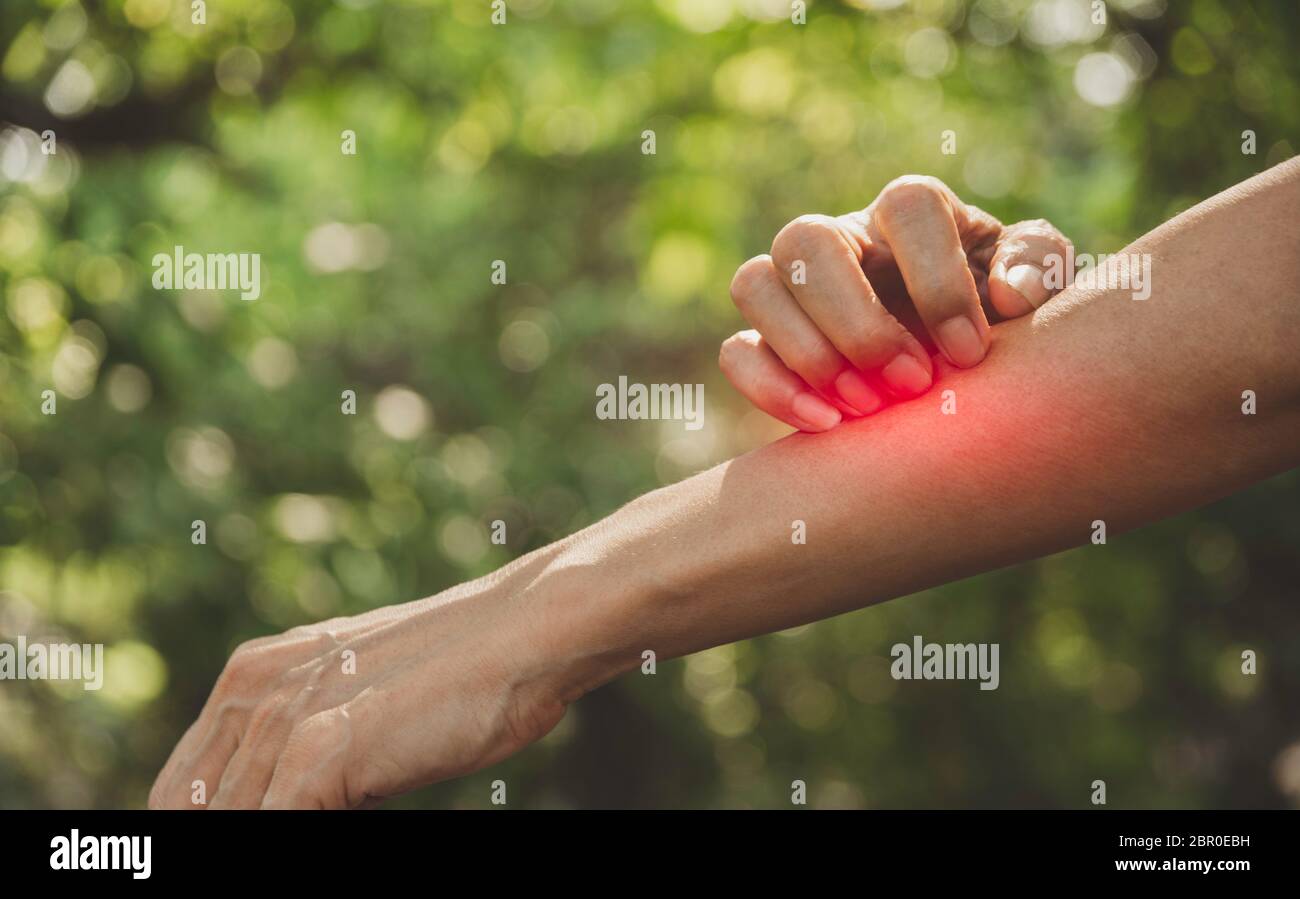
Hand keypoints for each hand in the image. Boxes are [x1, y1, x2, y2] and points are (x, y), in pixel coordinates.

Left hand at [149, 562, 571, 808]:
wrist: (522, 638)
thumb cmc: (461, 677)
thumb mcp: (358, 702)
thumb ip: (305, 741)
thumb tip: (283, 798)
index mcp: (249, 676)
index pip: (181, 792)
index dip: (200, 823)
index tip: (239, 831)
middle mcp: (251, 692)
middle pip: (194, 811)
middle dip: (222, 837)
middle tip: (310, 817)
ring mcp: (282, 721)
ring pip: (230, 823)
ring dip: (261, 838)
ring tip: (333, 814)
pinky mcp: (318, 753)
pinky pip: (275, 829)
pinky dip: (306, 842)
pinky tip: (356, 818)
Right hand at [719, 175, 1070, 430]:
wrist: (966, 369)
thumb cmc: (1004, 317)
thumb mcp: (1038, 284)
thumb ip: (1037, 267)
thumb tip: (1008, 294)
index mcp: (911, 215)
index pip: (906, 207)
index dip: (937, 278)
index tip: (971, 352)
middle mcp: (843, 240)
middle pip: (808, 240)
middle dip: (858, 322)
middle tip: (912, 384)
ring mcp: (794, 289)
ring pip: (756, 284)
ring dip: (807, 350)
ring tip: (865, 408)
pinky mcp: (767, 343)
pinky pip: (736, 351)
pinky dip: (770, 386)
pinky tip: (826, 424)